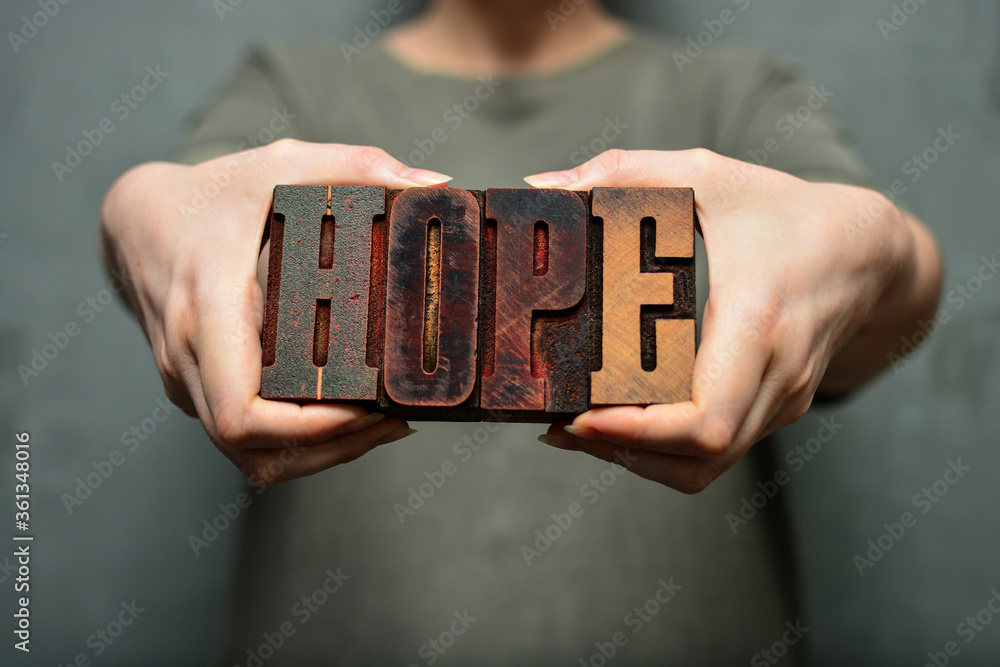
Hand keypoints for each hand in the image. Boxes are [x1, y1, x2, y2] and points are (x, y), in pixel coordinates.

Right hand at [100, 140, 452, 484]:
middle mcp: (190, 359)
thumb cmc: (209, 196)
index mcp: (209, 311)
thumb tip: (434, 182)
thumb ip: (356, 164)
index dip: (309, 428)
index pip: (243, 412)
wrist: (137, 222)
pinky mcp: (196, 391)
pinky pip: (245, 441)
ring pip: (250, 458)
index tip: (367, 409)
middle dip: (332, 447)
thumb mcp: (280, 164)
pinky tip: (345, 420)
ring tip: (381, 426)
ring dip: (318, 455)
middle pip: (255, 451)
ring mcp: (187, 383)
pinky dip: (296, 444)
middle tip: (395, 419)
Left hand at [527, 149, 940, 492]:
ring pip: (703, 468)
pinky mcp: (776, 410)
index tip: (579, 418)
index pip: (704, 419)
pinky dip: (663, 453)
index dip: (637, 433)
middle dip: (618, 450)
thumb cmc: (789, 214)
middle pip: (696, 457)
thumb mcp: (708, 175)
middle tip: (556, 422)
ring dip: (636, 460)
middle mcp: (774, 376)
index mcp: (757, 322)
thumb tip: (544, 185)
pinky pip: (716, 455)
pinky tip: (621, 425)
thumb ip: (624, 171)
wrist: (870, 252)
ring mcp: (780, 402)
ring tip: (576, 430)